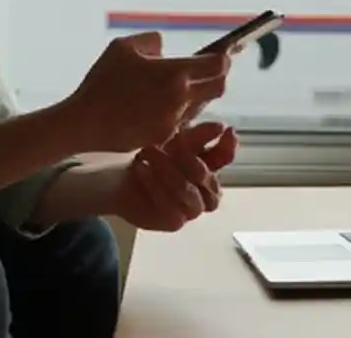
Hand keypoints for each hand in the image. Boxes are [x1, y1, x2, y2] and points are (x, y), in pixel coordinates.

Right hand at [62, 32, 230, 152]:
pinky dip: (177, 111)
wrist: (85, 123)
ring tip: (179, 84)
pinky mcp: (164, 137)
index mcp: (173, 74)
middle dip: (218, 77)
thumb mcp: (122, 47)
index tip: (223, 54)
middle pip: (219, 88)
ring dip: (196, 94)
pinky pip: (181, 121)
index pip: (217, 65)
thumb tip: (165, 49)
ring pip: (200, 105)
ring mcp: (173, 121)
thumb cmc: (101, 81)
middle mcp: (180, 99)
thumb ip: (151, 41)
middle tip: (209, 69)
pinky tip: (160, 104)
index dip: (223, 58)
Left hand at [112, 122, 240, 231]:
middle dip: (186, 158)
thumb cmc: (155, 159)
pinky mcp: (174, 222)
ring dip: (167, 170)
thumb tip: (222, 127)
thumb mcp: (176, 140)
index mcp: (210, 169)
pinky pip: (171, 208)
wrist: (122, 179)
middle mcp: (206, 193)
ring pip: (188, 192)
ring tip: (149, 152)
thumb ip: (200, 135)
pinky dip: (155, 186)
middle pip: (206, 176)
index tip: (225, 130)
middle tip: (167, 143)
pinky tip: (142, 169)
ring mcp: (192, 210)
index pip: (225, 158)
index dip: (227, 146)